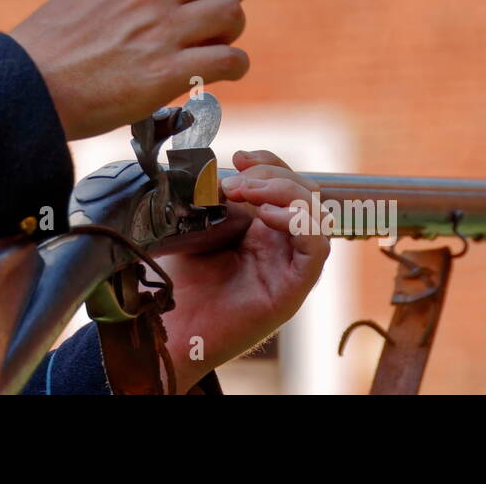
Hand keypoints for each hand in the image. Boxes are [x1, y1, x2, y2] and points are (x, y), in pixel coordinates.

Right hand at [9, 0, 248, 140]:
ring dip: (229, 33)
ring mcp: (162, 32)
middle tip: (219, 16)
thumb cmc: (49, 47)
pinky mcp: (168, 75)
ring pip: (233, 13)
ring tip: (210, 49)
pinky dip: (233, 67)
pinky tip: (219, 75)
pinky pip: (231, 59)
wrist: (27, 87)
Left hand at [157, 150, 329, 390]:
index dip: (268, 163)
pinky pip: (317, 249)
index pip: (283, 183)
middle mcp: (280, 246)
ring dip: (284, 192)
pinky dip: (299, 223)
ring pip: (315, 216)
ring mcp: (288, 267)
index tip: (239, 157)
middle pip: (303, 194)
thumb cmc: (178, 283)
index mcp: (260, 229)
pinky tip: (266, 216)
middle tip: (233, 181)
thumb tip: (214, 166)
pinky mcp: (291, 290)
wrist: (169, 329)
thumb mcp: (194, 228)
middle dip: (270, 175)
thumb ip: (211, 199)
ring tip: (246, 193)